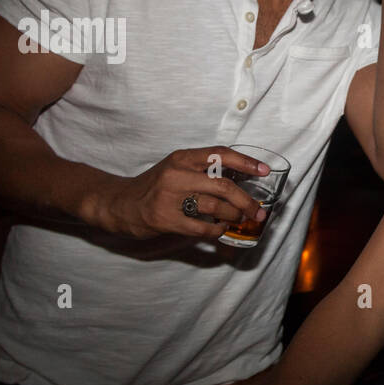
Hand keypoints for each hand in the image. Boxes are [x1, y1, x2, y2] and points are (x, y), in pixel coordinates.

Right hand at [97, 146, 268, 239]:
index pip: (220, 154)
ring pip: (215, 207)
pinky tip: (220, 229)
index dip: (246, 162)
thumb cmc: (155, 186)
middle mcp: (176, 174)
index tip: (264, 170)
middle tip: (258, 211)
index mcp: (182, 158)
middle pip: (223, 186)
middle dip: (246, 201)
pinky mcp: (165, 219)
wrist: (119, 204)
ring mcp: (169, 197)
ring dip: (233, 216)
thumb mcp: (176, 169)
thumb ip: (202, 170)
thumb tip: (241, 178)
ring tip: (239, 219)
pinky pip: (201, 227)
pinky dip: (216, 230)